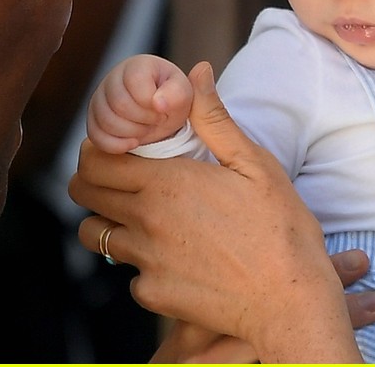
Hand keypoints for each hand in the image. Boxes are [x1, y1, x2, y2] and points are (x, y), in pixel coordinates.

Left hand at [70, 62, 363, 361]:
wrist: (292, 303)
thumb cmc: (282, 230)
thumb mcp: (256, 165)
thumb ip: (215, 120)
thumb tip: (195, 72)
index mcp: (167, 182)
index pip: (96, 159)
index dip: (97, 148)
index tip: (117, 145)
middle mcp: (146, 221)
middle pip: (83, 193)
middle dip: (93, 178)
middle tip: (122, 174)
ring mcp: (145, 262)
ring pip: (97, 235)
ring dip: (110, 220)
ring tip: (145, 215)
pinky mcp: (153, 295)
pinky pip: (131, 273)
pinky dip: (144, 262)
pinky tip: (179, 256)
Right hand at [87, 54, 193, 152]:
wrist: (163, 118)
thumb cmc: (176, 103)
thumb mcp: (188, 97)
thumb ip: (186, 92)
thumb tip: (176, 89)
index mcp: (139, 65)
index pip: (136, 82)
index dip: (152, 102)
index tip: (165, 109)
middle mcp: (114, 77)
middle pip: (119, 103)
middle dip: (143, 119)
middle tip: (158, 121)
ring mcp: (100, 99)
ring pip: (104, 120)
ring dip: (130, 132)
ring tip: (147, 130)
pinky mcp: (94, 120)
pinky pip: (94, 135)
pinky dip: (114, 144)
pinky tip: (133, 143)